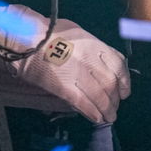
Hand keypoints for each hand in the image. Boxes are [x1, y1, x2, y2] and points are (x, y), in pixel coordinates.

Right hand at [0, 7, 130, 122]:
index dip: (125, 81)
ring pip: (100, 96)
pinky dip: (92, 112)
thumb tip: (99, 61)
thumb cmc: (50, 32)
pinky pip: (82, 102)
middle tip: (115, 107)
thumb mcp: (79, 33)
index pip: (119, 65)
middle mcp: (91, 60)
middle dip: (115, 98)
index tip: (125, 91)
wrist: (26, 38)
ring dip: (107, 109)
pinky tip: (96, 118)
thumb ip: (92, 48)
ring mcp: (78, 74)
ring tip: (109, 117)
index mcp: (95, 45)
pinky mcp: (63, 86)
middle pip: (110, 83)